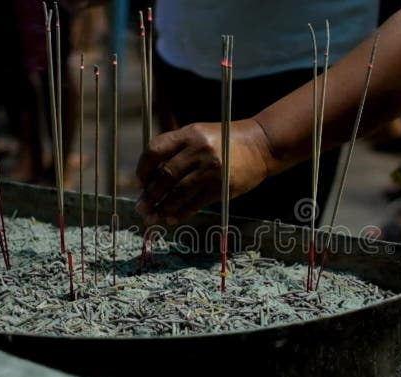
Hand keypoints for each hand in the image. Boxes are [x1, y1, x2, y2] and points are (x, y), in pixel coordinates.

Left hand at [135, 119, 272, 224]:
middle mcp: (199, 150)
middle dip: (150, 194)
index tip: (139, 182)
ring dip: (162, 207)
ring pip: (179, 192)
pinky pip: (196, 203)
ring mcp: (211, 169)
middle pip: (165, 175)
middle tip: (141, 207)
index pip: (156, 150)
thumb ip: (178, 149)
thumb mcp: (200, 135)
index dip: (143, 169)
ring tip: (152, 217)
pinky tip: (171, 218)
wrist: (261, 145)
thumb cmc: (225, 141)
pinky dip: (181, 213)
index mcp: (189, 134)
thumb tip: (151, 177)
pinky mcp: (222, 186)